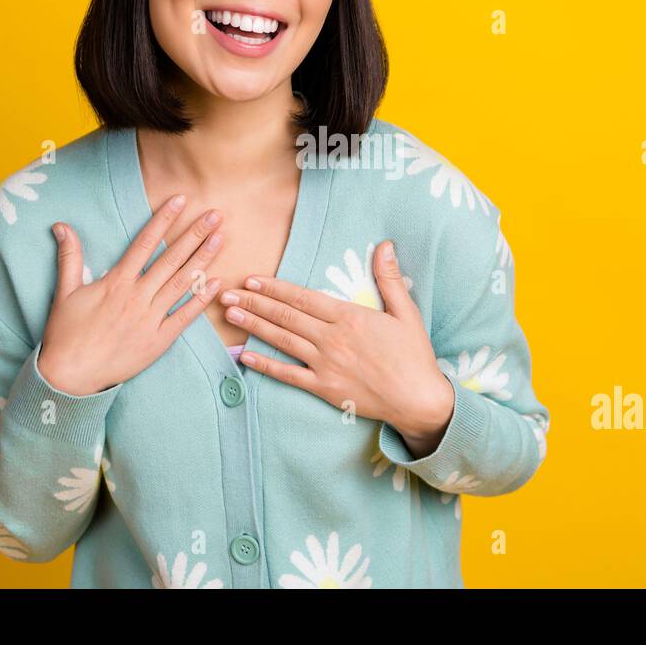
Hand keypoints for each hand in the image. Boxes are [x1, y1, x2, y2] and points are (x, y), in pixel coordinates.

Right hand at [37, 195, 225, 394]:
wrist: (70, 376)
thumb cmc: (66, 334)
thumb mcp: (65, 292)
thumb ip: (70, 256)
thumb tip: (61, 225)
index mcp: (116, 282)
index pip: (145, 242)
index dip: (164, 219)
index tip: (181, 200)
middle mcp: (137, 296)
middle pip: (171, 259)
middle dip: (195, 234)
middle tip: (216, 215)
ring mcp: (150, 319)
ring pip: (182, 283)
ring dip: (203, 259)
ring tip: (220, 239)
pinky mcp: (159, 341)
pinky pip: (184, 317)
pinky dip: (201, 299)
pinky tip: (217, 283)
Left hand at [220, 240, 454, 455]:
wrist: (419, 399)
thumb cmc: (414, 355)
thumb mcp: (406, 312)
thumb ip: (390, 278)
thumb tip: (385, 244)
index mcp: (350, 317)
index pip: (303, 298)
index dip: (275, 288)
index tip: (252, 279)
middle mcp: (332, 338)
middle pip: (286, 316)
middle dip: (254, 302)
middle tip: (226, 292)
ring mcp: (326, 364)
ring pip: (282, 340)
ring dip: (253, 325)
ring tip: (230, 313)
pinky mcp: (324, 388)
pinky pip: (288, 375)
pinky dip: (265, 364)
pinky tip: (245, 355)